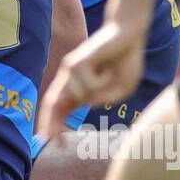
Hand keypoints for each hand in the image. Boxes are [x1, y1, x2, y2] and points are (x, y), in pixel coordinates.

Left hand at [39, 20, 147, 137]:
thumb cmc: (126, 61)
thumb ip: (105, 98)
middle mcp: (69, 79)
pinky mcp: (75, 62)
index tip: (58, 145)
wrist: (129, 33)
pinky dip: (102, 81)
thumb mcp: (122, 88)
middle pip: (51, 104)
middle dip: (49, 123)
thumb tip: (86, 104)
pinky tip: (106, 68)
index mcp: (77, 87)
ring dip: (100, 92)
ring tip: (109, 76)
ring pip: (79, 96)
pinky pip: (88, 85)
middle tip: (49, 140)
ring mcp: (70, 70)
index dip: (55, 127)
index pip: (59, 109)